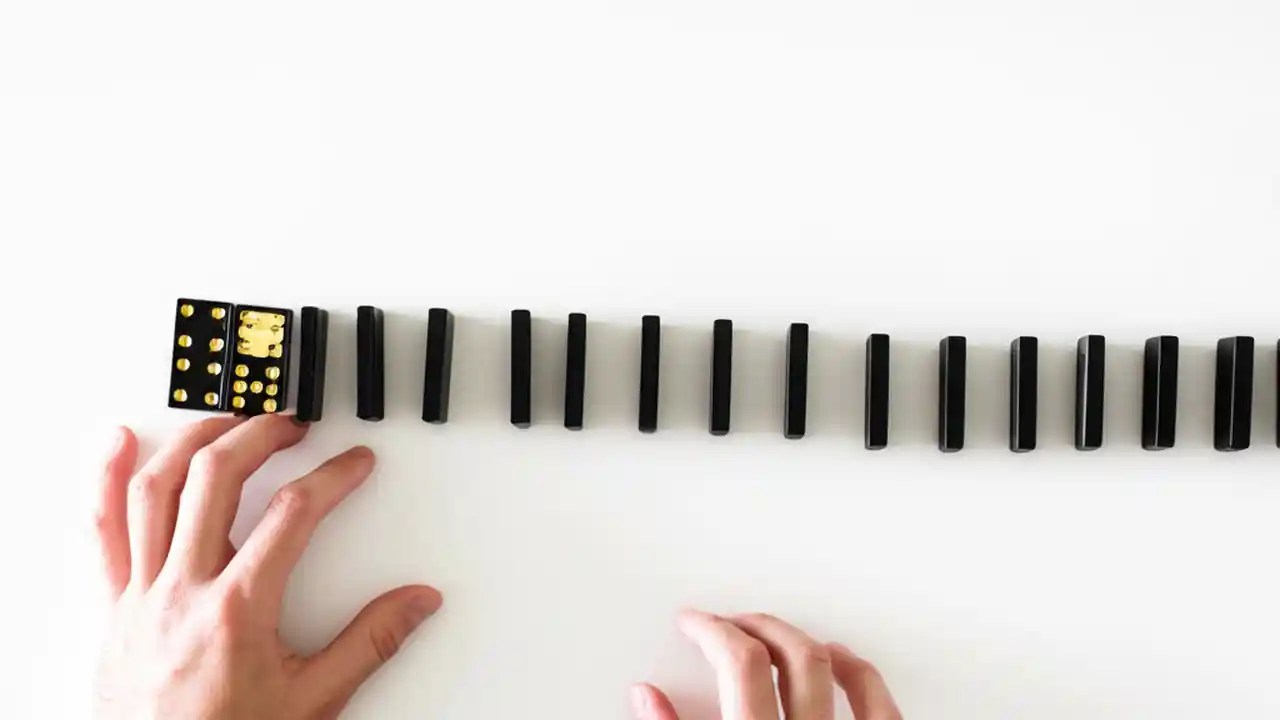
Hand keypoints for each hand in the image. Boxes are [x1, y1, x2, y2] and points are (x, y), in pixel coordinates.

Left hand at [92, 415, 441, 718]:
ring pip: (155, 490)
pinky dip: (104, 479)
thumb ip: (370, 644)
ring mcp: (141, 594)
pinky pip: (101, 531)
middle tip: (290, 423)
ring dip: (192, 441)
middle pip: (217, 480)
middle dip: (260, 436)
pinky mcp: (113, 606)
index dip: (333, 477)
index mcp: (237, 611)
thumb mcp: (314, 701)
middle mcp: (182, 591)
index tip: (354, 464)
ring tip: (224, 419)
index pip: (293, 515)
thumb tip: (418, 603)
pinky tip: (117, 443)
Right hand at [632, 609, 900, 719]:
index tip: (694, 622)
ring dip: (802, 640)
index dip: (711, 630)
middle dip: (755, 625)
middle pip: (790, 653)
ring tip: (776, 632)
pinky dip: (859, 672)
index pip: (739, 662)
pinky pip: (881, 703)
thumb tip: (647, 698)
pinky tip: (842, 660)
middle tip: (729, 622)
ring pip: (836, 668)